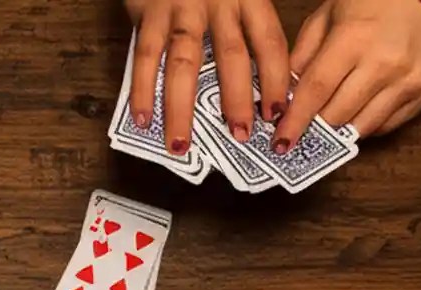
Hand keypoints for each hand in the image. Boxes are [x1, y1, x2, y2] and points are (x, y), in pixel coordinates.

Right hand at [125, 0, 290, 153]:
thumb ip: (239, 27)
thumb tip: (249, 85)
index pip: (269, 42)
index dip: (275, 80)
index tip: (278, 113)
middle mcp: (217, 1)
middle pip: (231, 57)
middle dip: (236, 100)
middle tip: (238, 135)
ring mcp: (181, 8)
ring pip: (184, 64)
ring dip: (182, 108)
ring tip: (181, 145)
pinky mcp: (148, 12)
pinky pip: (145, 56)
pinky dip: (142, 89)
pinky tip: (142, 117)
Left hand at [275, 0, 420, 148]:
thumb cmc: (372, 4)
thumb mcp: (326, 17)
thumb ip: (302, 56)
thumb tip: (283, 97)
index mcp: (355, 38)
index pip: (316, 90)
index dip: (295, 120)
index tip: (280, 142)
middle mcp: (385, 63)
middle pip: (337, 113)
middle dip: (313, 127)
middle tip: (299, 133)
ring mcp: (409, 81)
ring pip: (362, 126)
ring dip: (338, 131)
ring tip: (324, 127)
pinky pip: (386, 126)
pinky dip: (364, 126)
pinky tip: (353, 115)